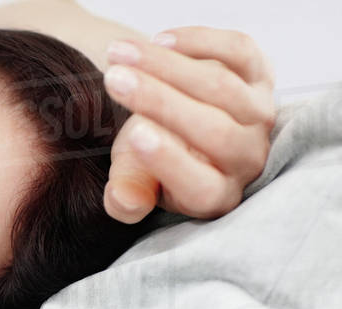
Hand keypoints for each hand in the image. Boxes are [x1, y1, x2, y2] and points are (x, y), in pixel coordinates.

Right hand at [100, 26, 276, 222]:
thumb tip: (124, 200)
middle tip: (114, 80)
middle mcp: (246, 158)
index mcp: (215, 196)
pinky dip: (198, 41)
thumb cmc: (152, 159)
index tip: (136, 136)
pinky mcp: (261, 75)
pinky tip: (160, 40)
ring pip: (221, 86)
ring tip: (120, 53)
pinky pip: (238, 51)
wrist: (176, 124)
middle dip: (158, 101)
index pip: (200, 186)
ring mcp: (259, 115)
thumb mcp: (133, 180)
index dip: (170, 161)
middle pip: (211, 129)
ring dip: (165, 64)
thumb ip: (126, 195)